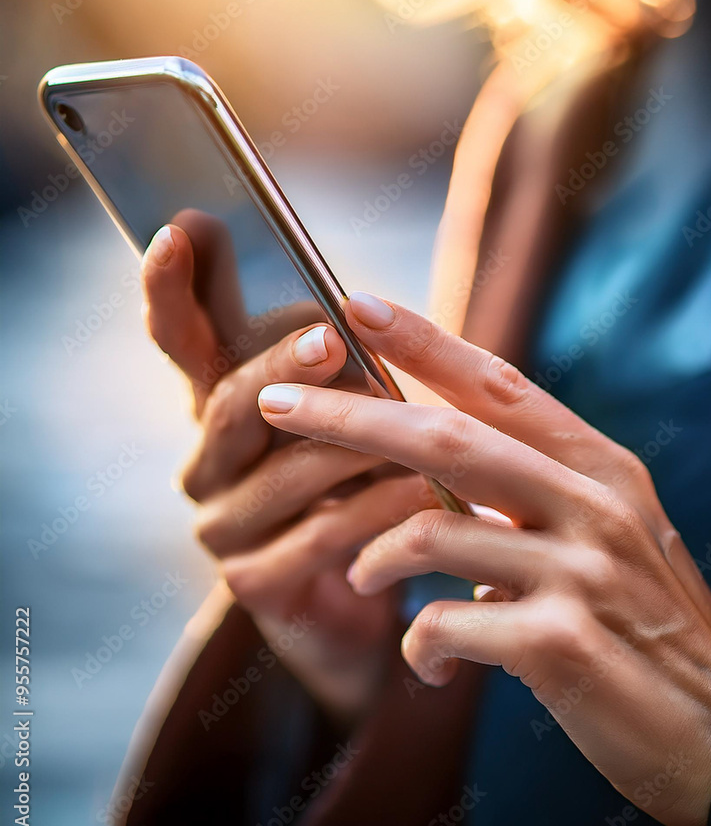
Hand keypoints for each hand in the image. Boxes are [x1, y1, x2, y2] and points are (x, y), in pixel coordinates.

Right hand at [140, 220, 434, 723]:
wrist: (363, 598)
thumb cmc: (353, 484)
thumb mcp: (341, 411)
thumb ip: (332, 362)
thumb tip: (350, 300)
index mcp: (220, 405)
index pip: (180, 337)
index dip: (171, 285)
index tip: (178, 227)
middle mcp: (205, 463)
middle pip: (231, 402)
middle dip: (282, 367)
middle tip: (329, 340)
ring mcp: (221, 526)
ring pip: (286, 471)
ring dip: (357, 445)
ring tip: (419, 428)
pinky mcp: (252, 583)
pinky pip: (320, 535)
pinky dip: (377, 511)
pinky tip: (425, 496)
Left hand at [258, 291, 710, 825]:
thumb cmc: (651, 628)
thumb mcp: (609, 537)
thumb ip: (535, 499)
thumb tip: (446, 491)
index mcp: (601, 467)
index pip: (500, 385)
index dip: (425, 342)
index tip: (358, 305)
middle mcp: (592, 503)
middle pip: (447, 439)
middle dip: (352, 417)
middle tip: (277, 403)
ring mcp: (580, 571)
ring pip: (435, 529)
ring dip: (377, 554)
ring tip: (362, 573)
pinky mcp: (561, 644)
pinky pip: (448, 623)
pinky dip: (417, 642)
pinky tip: (425, 664)